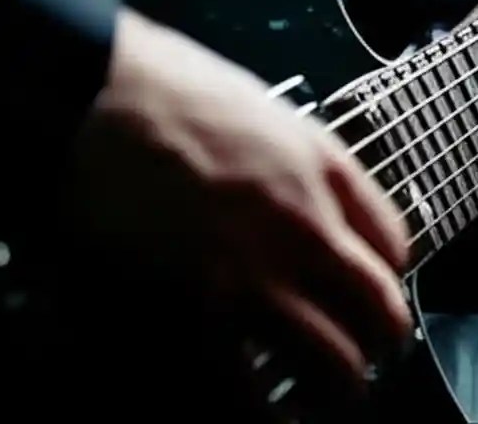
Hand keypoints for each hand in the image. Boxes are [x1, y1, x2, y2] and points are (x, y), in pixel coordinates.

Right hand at [67, 9, 411, 395]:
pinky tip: (268, 412)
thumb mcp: (258, 105)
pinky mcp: (196, 315)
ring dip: (336, 385)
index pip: (393, 244)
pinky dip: (265, 410)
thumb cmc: (156, 86)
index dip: (386, 275)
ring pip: (332, 361)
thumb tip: (305, 192)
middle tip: (368, 355)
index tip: (373, 288)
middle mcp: (304, 227)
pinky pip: (251, 389)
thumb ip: (293, 157)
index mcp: (322, 170)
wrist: (84, 96)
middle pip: (379, 311)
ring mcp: (255, 277)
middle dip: (380, 342)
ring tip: (327, 395)